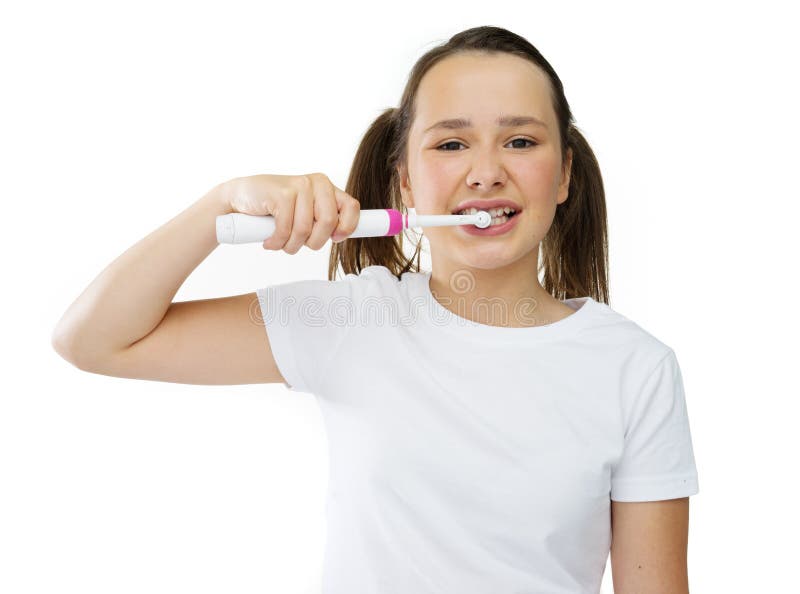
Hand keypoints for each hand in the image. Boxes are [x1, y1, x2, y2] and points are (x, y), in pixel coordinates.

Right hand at [220, 173, 360, 252]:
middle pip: (328, 223)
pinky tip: (269, 240)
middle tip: (297, 243)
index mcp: (327, 187)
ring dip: (290, 245)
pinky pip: (286, 230)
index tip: (335, 239)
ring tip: (280, 242)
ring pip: (305, 231)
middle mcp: (316, 183)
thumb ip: (323, 220)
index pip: (351, 207)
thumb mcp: (305, 213)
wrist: (240, 198)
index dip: (347, 228)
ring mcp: (299, 186)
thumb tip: (340, 235)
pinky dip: (276, 242)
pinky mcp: (282, 194)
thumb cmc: (275, 209)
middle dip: (313, 242)